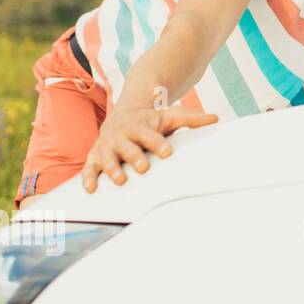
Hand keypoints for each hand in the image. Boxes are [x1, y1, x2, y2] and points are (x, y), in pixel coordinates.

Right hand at [80, 107, 218, 193]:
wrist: (124, 113)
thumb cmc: (151, 121)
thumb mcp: (170, 116)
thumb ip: (191, 119)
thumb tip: (215, 119)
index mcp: (141, 126)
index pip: (150, 135)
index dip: (158, 143)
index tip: (167, 152)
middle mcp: (122, 136)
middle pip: (128, 147)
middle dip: (134, 156)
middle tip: (143, 167)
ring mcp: (107, 146)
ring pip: (109, 158)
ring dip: (113, 169)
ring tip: (121, 180)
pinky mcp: (96, 156)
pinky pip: (90, 167)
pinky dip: (88, 177)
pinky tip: (92, 189)